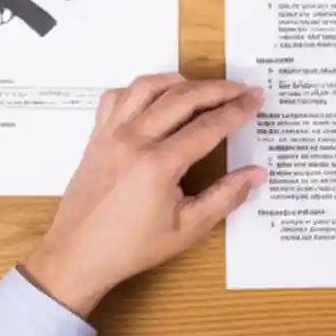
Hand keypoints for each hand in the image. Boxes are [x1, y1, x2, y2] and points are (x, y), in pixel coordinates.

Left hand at [21, 74, 266, 316]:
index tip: (256, 99)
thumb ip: (226, 197)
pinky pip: (118, 96)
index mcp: (158, 165)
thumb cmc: (133, 246)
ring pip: (149, 86)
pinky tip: (157, 98)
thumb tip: (257, 173)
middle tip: (242, 89)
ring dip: (181, 81)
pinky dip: (141, 89)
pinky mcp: (97, 135)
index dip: (237, 110)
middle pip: (183, 97)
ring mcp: (111, 133)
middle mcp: (133, 140)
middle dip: (218, 89)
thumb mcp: (188, 229)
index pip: (208, 126)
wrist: (78, 254)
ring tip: (204, 89)